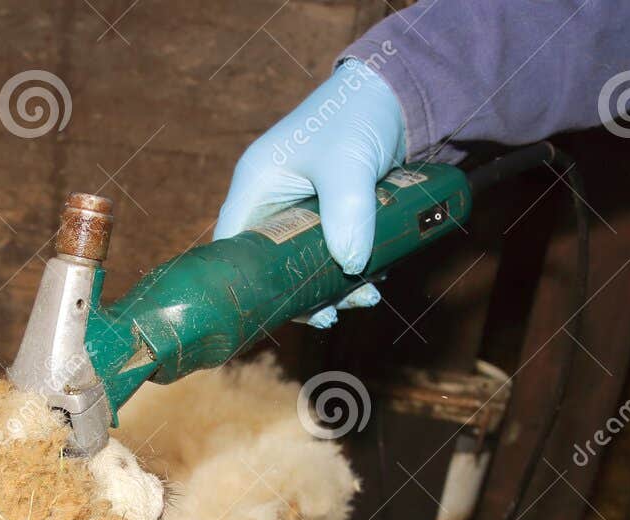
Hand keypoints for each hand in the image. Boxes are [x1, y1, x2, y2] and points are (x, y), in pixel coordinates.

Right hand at [215, 58, 406, 327]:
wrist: (397, 94)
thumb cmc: (358, 113)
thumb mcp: (348, 162)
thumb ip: (347, 211)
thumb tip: (350, 267)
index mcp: (256, 185)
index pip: (232, 245)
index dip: (243, 283)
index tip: (271, 312)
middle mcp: (273, 202)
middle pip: (271, 266)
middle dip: (301, 295)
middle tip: (332, 315)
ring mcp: (302, 213)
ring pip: (305, 268)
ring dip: (333, 289)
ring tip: (366, 297)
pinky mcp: (331, 219)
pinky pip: (332, 257)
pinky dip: (351, 273)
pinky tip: (375, 279)